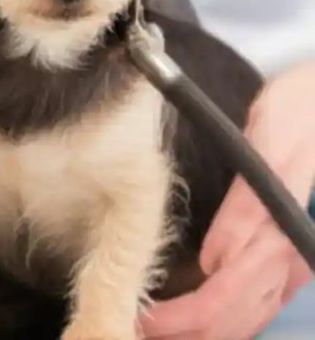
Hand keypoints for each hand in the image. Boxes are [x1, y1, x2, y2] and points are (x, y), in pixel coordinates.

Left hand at [141, 60, 314, 338]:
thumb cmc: (297, 117)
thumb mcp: (268, 144)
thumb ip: (244, 211)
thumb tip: (220, 262)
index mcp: (277, 233)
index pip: (224, 297)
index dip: (182, 319)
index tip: (141, 320)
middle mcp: (287, 256)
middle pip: (234, 317)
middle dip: (187, 333)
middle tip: (138, 332)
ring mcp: (290, 259)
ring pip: (249, 316)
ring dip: (205, 332)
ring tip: (159, 333)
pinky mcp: (287, 255)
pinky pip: (260, 302)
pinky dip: (228, 319)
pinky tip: (195, 321)